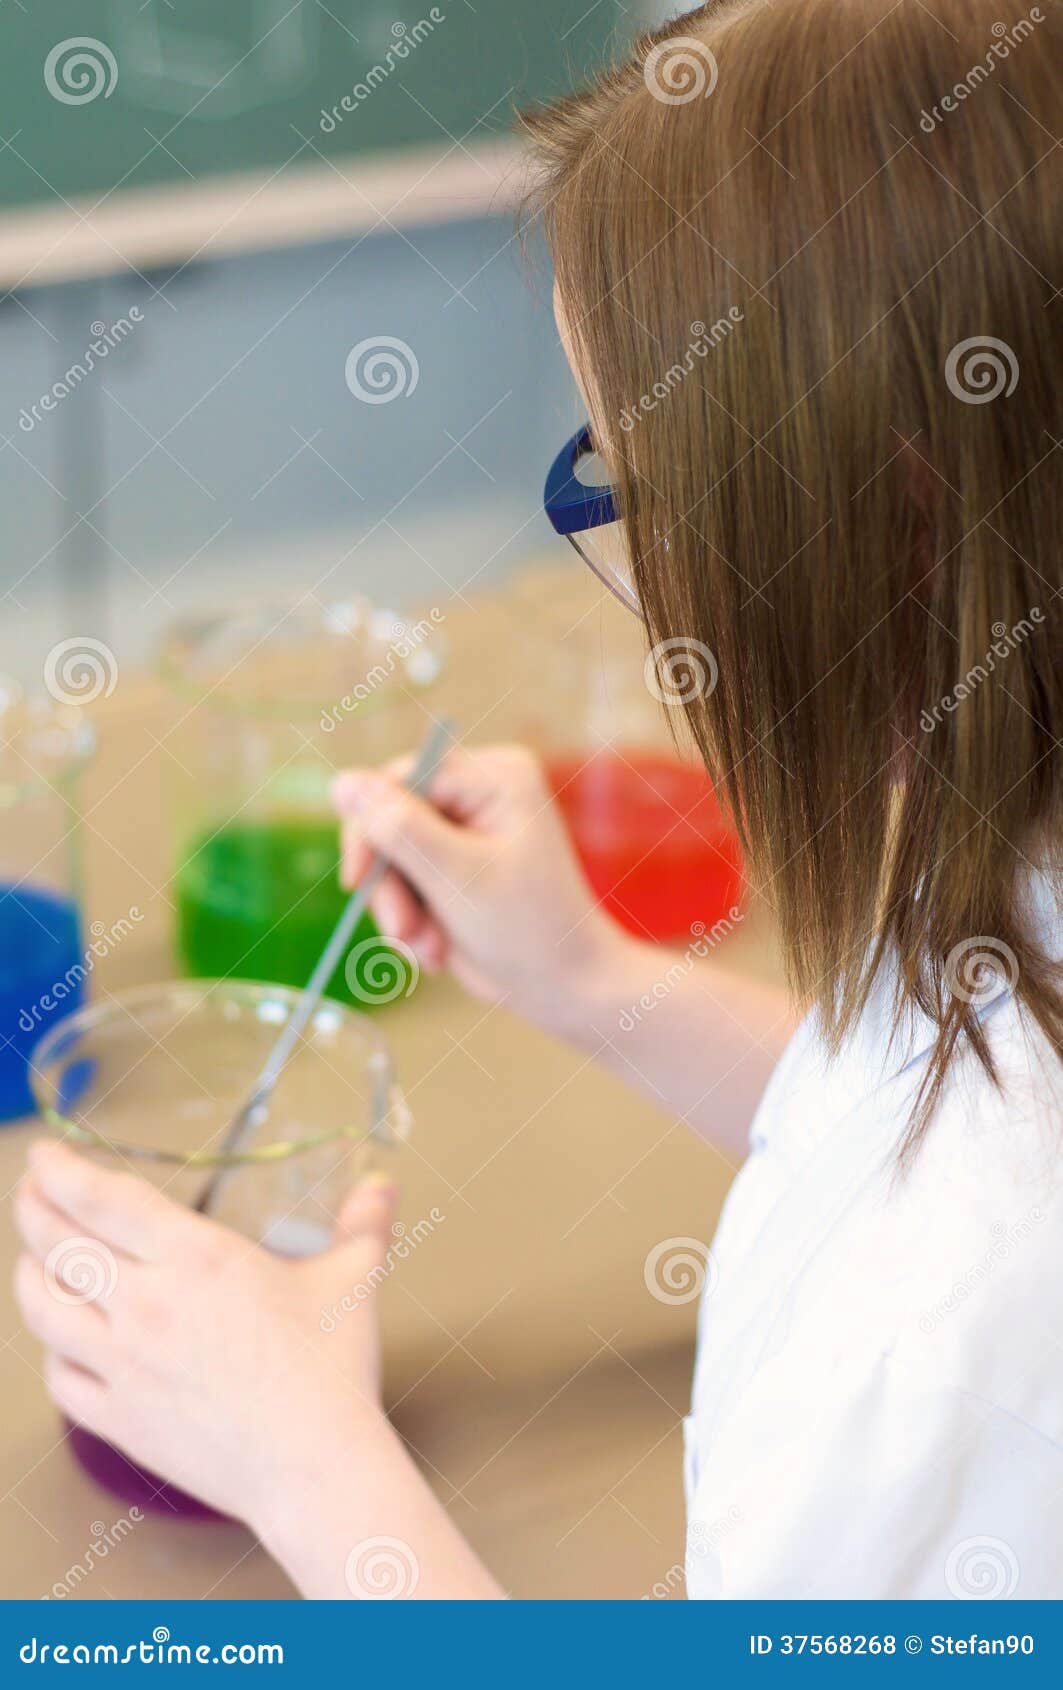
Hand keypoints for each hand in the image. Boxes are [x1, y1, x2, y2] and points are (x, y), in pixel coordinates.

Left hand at [14, 1140, 397, 1528]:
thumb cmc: (332, 1372)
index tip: (44, 1154)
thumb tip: (382, 1186)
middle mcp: (148, 1304)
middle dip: (33, 1208)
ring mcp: (125, 1365)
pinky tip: (59, 1338)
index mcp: (198, 1258)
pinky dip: (51, 1351)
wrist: (315, 1466)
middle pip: (59, 1244)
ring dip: (27, 1273)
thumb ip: (363, 1225)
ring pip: (43, 1309)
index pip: (102, 1199)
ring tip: (29, 1255)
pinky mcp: (119, 1418)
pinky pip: (61, 1377)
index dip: (61, 1170)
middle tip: (29, 1189)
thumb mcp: (353, 1280)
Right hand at [333, 742, 625, 1037]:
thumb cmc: (527, 929)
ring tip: (428, 950)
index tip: (356, 880)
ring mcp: (467, 828)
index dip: (371, 828)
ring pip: (393, 855)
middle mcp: (480, 790)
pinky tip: (434, 949)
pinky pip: (406, 880)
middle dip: (392, 883)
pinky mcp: (455, 864)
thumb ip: (397, 828)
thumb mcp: (455, 877)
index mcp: (495, 775)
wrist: (563, 985)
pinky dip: (412, 918)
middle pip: (392, 817)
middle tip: (402, 931)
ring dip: (400, 909)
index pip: (404, 780)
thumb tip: (340, 782)